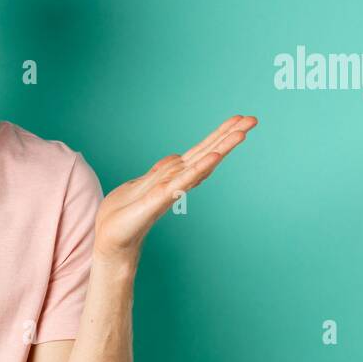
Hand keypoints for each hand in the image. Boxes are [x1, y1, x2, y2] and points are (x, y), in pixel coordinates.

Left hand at [93, 115, 257, 263]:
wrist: (109, 242)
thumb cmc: (123, 216)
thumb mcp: (141, 184)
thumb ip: (161, 172)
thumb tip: (175, 157)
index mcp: (172, 177)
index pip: (200, 152)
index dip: (219, 136)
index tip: (239, 119)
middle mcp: (176, 183)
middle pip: (206, 154)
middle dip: (228, 136)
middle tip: (252, 120)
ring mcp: (169, 191)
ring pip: (199, 165)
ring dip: (221, 149)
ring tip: (242, 133)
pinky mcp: (158, 200)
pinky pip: (182, 182)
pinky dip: (198, 170)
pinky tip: (213, 158)